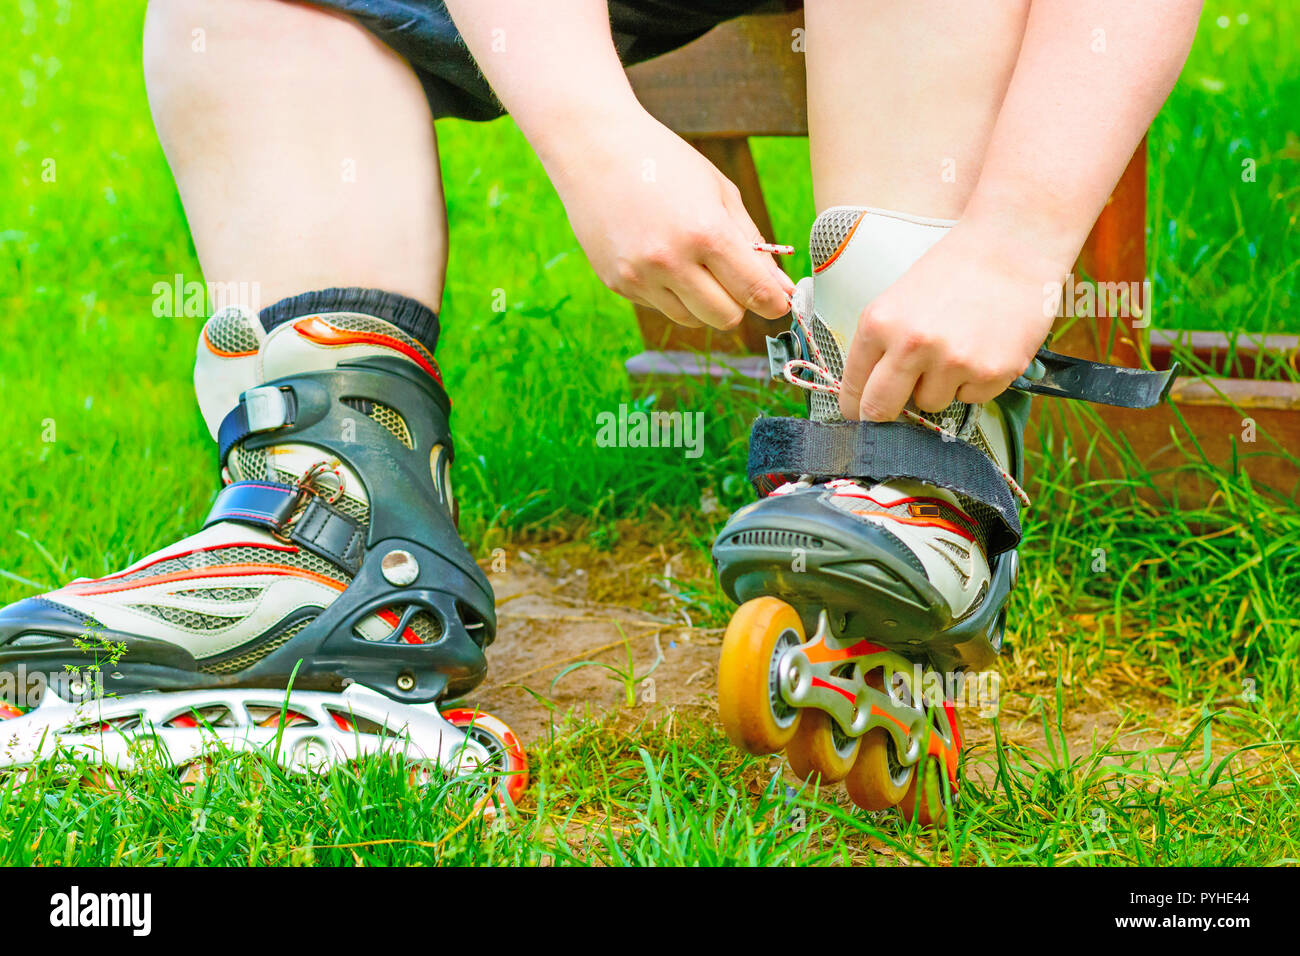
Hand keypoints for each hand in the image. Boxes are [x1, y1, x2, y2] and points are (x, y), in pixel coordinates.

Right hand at [545, 112, 792, 328]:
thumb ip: (752, 243)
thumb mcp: (719, 192)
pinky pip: (660, 306)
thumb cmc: (664, 162)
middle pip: (726, 318)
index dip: (775, 303)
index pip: (754, 291)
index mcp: (705, 232)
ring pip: (693, 320)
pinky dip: (671, 292)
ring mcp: (640, 277)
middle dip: (739, 304)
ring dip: (704, 302)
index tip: (779, 302)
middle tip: (735, 280)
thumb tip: (779, 289)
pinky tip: (660, 255)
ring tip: (694, 263)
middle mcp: (670, 262)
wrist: (594, 148)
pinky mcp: (618, 284)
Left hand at [837, 220, 1063, 420]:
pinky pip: (970, 399)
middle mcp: (912, 345)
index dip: (854, 408)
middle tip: (892, 413)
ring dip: (939, 387)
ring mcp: (953, 362)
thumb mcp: (899, 299)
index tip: (857, 416)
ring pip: (931, 404)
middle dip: (882, 418)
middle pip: (881, 410)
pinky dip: (975, 382)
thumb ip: (881, 345)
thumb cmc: (953, 270)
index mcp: (879, 324)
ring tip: (957, 347)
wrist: (1013, 246)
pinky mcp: (991, 373)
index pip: (854, 387)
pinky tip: (984, 347)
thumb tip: (869, 394)